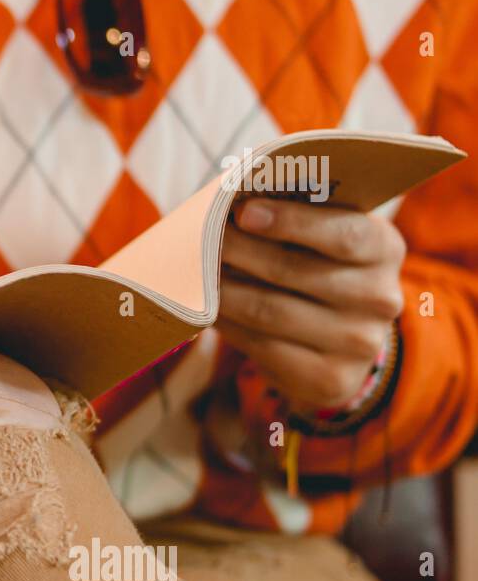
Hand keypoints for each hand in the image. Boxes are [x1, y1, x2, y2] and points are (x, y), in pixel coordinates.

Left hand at [217, 199, 403, 411]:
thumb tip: (230, 201)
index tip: (243, 211)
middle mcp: (379, 297)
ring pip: (268, 310)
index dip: (291, 221)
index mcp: (384, 249)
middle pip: (291, 270)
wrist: (344, 340)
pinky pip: (261, 345)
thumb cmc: (320, 267)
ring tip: (196, 270)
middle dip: (237, 249)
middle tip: (201, 237)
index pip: (342, 234)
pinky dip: (228, 323)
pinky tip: (209, 308)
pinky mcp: (329, 378)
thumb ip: (293, 216)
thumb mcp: (324, 237)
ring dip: (223, 288)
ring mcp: (358, 342)